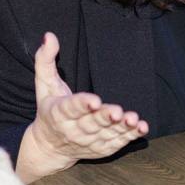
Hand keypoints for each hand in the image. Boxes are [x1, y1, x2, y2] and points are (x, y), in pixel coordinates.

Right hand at [16, 32, 148, 183]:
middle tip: (116, 111)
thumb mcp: (43, 85)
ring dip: (121, 127)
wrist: (49, 147)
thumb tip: (49, 36)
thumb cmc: (49, 110)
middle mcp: (73, 129)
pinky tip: (140, 128)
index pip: (71, 107)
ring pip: (106, 134)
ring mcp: (89, 141)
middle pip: (91, 122)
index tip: (94, 100)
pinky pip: (117, 143)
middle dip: (104, 117)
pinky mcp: (102, 148)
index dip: (82, 104)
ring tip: (132, 119)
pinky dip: (130, 136)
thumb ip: (45, 60)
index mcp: (58, 113)